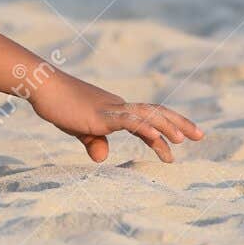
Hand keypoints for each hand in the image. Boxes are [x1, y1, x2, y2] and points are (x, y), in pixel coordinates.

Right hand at [32, 70, 203, 163]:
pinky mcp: (102, 114)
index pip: (147, 119)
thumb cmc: (58, 105)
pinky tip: (157, 136)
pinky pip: (129, 121)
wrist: (43, 86)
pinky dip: (145, 128)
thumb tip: (103, 158)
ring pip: (147, 115)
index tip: (181, 140)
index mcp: (115, 110)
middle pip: (156, 112)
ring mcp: (111, 109)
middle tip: (200, 135)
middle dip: (179, 123)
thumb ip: (92, 142)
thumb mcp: (77, 128)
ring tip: (185, 138)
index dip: (164, 129)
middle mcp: (119, 106)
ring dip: (167, 126)